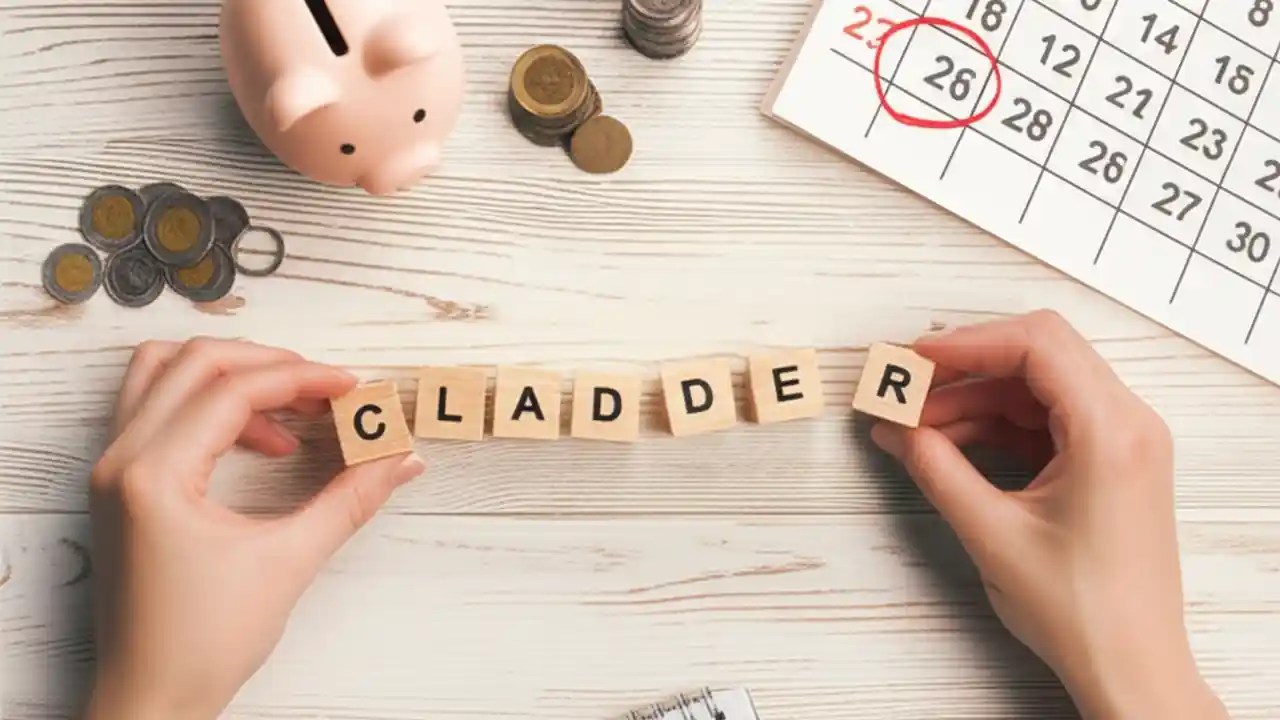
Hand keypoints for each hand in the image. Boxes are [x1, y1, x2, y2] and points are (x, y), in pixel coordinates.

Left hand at [84, 339, 425, 719]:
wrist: (150, 700)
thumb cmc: (199, 645)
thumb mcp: (288, 562)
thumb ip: (350, 499)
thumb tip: (400, 459)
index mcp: (153, 476)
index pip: (231, 390)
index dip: (301, 379)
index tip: (350, 388)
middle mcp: (121, 461)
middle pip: (193, 362)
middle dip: (268, 365)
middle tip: (324, 387)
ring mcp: (113, 471)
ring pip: (166, 376)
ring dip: (233, 377)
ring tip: (291, 410)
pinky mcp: (121, 486)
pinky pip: (159, 412)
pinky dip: (211, 407)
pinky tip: (263, 443)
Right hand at [870, 311, 1227, 719]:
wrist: (1130, 666)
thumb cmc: (1084, 612)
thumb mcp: (991, 533)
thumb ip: (937, 469)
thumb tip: (895, 429)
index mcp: (1111, 432)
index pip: (1037, 346)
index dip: (967, 343)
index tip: (915, 359)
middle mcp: (1127, 424)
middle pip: (1039, 355)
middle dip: (966, 366)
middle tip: (908, 384)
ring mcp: (1121, 442)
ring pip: (1037, 387)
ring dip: (975, 398)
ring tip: (915, 423)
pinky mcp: (1108, 463)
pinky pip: (1046, 420)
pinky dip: (996, 424)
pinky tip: (948, 443)